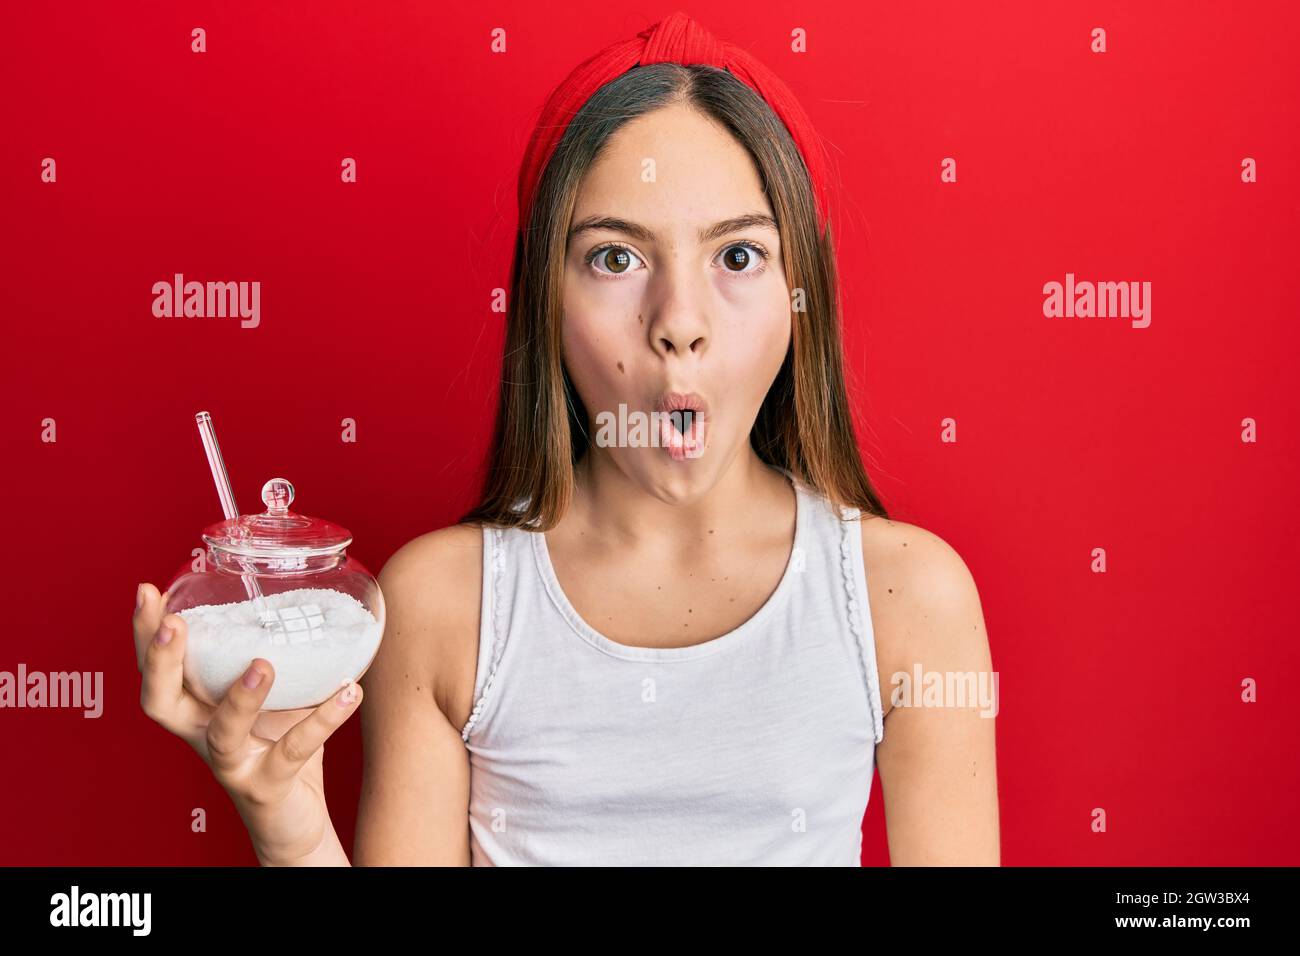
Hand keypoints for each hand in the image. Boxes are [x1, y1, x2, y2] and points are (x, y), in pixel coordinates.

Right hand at [132, 582, 361, 864]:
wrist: (295, 820)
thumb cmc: (281, 748)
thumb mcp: (278, 696)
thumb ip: (282, 655)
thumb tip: (313, 597)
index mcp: (199, 709)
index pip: (160, 669)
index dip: (146, 635)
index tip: (148, 591)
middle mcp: (204, 735)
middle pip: (162, 702)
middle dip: (161, 662)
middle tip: (174, 623)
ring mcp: (234, 764)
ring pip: (223, 734)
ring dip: (240, 699)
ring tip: (263, 665)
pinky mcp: (267, 787)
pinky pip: (294, 751)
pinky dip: (324, 720)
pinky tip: (350, 692)